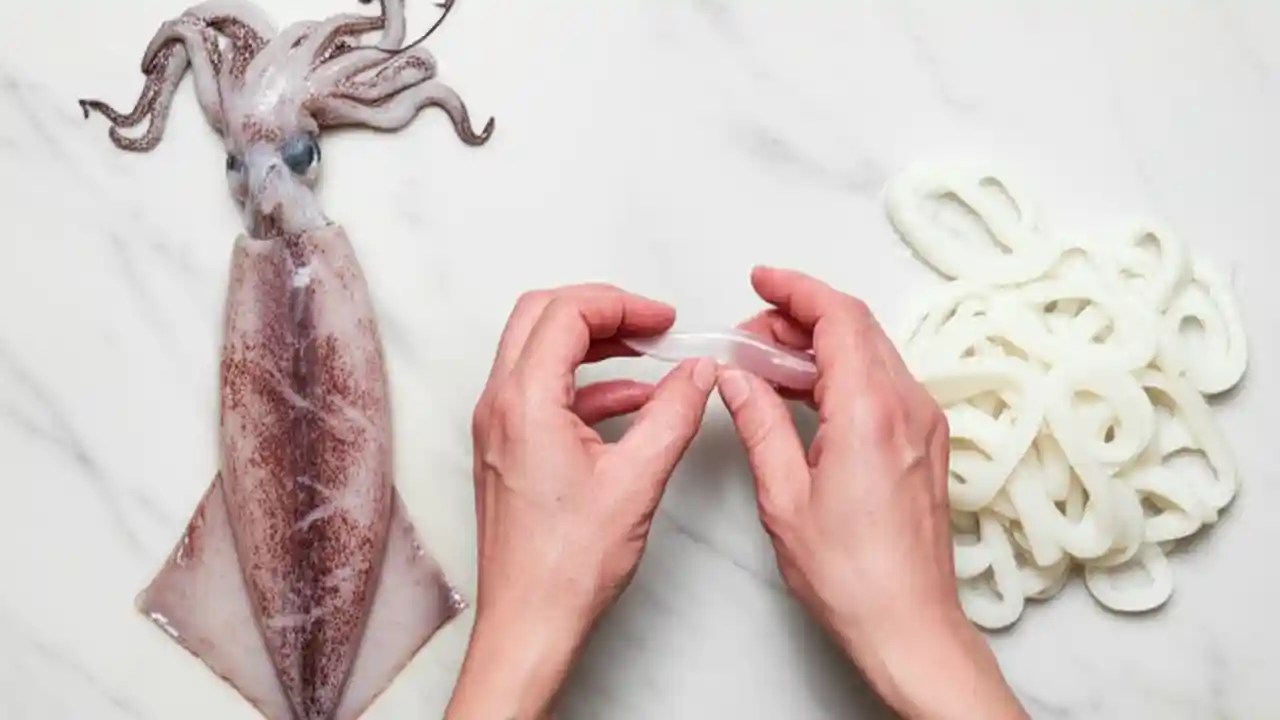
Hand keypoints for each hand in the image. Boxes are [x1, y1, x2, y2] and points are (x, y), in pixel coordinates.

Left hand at [446, 284, 716, 719]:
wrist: (529, 623)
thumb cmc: (569, 565)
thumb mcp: (638, 480)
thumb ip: (674, 414)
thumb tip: (699, 372)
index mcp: (524, 402)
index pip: (566, 312)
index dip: (621, 304)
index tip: (665, 321)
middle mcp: (498, 405)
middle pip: (541, 317)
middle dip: (600, 311)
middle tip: (651, 326)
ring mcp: (496, 427)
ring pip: (537, 351)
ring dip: (592, 345)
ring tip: (649, 357)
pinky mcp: (505, 449)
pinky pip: (540, 392)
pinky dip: (584, 383)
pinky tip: (632, 403)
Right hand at [718, 267, 1025, 719]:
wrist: (908, 625)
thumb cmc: (852, 577)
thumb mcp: (783, 496)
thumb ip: (759, 424)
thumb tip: (736, 379)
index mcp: (871, 413)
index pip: (838, 318)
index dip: (796, 289)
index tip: (761, 281)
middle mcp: (908, 408)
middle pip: (856, 328)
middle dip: (799, 317)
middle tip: (748, 336)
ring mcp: (924, 424)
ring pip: (871, 353)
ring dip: (820, 344)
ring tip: (766, 364)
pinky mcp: (926, 444)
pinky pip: (883, 383)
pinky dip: (841, 372)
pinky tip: (805, 394)